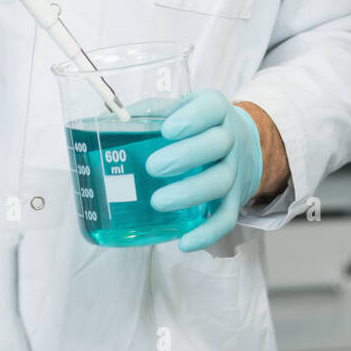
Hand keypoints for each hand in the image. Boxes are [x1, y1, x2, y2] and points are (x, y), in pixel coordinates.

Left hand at [145, 89, 263, 252]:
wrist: (242, 145)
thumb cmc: (198, 126)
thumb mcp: (179, 109)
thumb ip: (149, 114)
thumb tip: (108, 123)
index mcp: (214, 110)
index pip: (211, 108)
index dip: (192, 118)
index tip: (167, 130)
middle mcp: (229, 138)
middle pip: (217, 144)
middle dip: (186, 156)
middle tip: (153, 167)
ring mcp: (234, 170)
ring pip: (221, 182)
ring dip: (191, 193)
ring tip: (158, 202)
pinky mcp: (234, 199)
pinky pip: (226, 219)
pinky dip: (208, 233)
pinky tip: (184, 242)